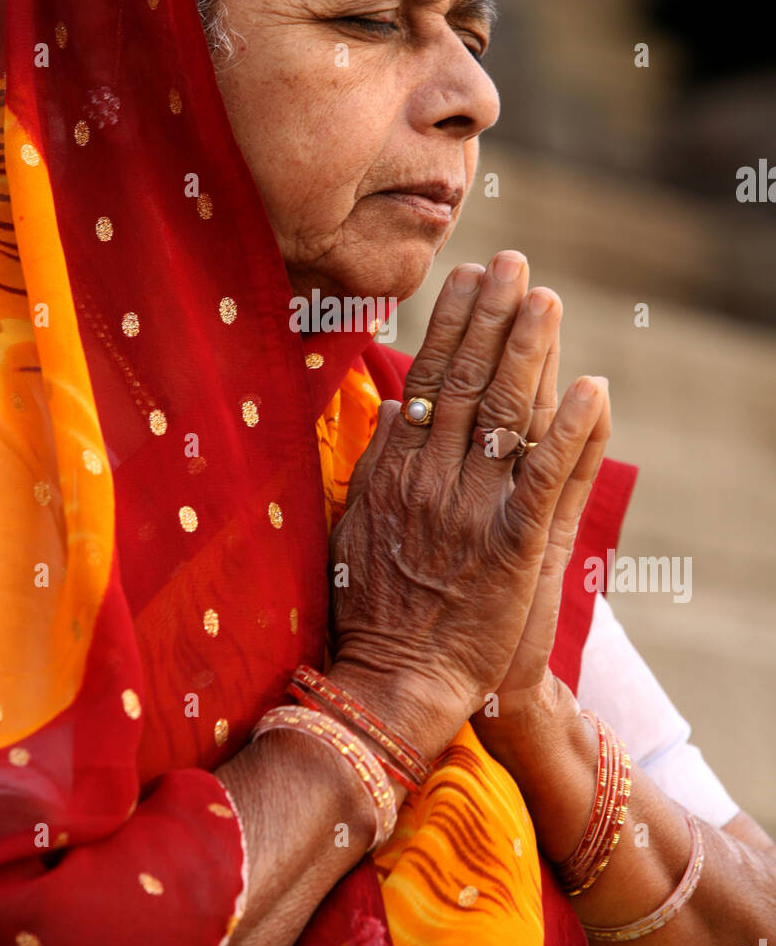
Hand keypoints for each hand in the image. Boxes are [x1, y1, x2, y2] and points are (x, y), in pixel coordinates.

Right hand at [329, 252, 608, 757]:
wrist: (392, 682)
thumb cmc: (370, 608)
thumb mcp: (354, 527)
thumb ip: (377, 466)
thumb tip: (392, 410)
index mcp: (394, 471)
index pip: (425, 381)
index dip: (450, 325)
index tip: (467, 279)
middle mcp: (430, 480)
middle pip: (465, 382)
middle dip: (491, 318)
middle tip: (514, 264)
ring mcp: (469, 512)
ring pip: (503, 415)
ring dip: (528, 352)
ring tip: (546, 300)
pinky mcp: (510, 549)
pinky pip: (543, 479)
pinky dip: (570, 432)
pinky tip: (592, 386)